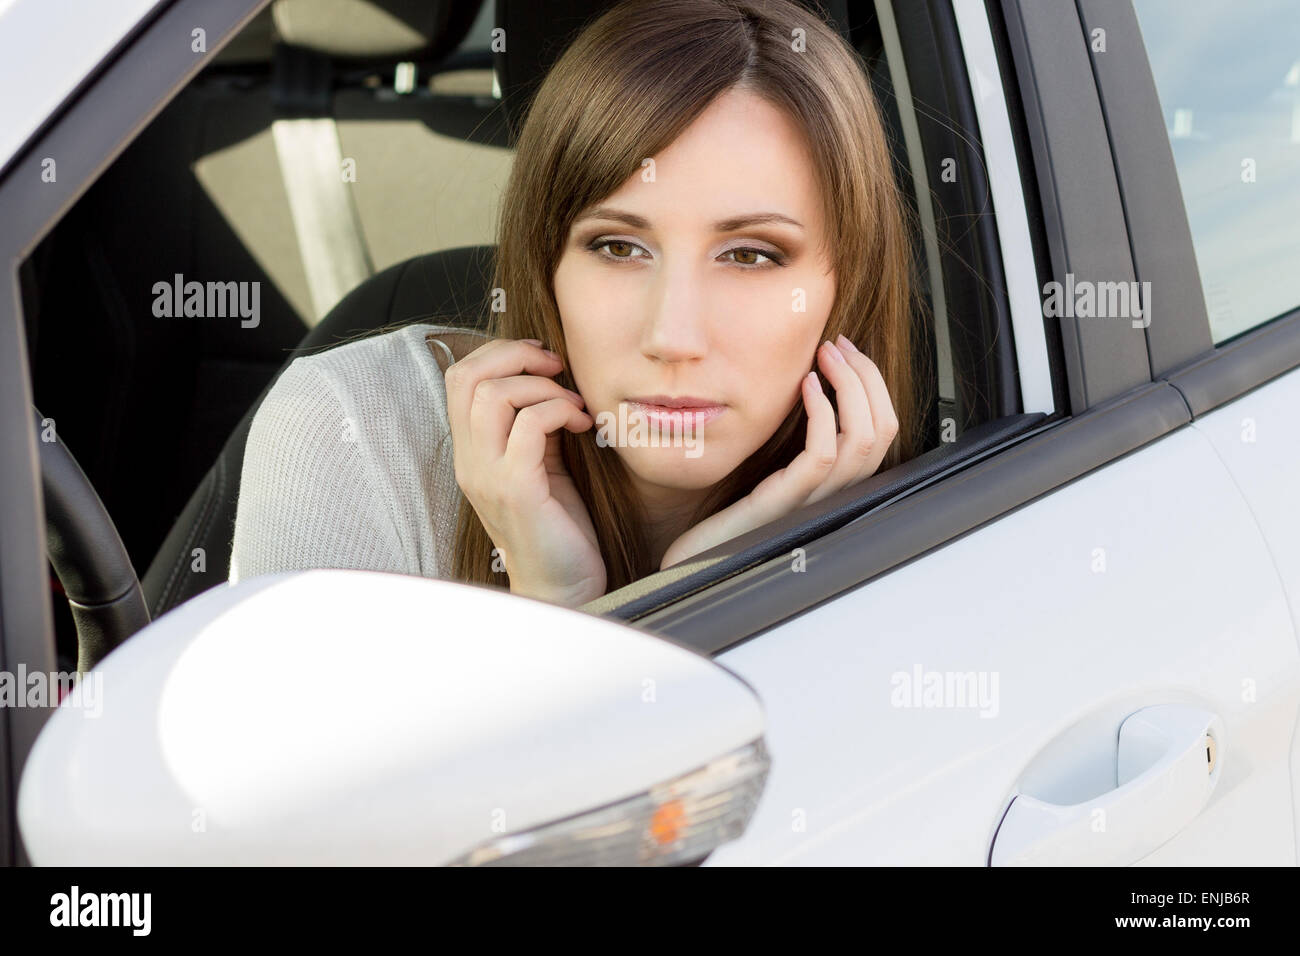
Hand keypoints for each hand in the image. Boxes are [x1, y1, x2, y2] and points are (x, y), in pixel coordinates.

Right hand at [444, 337, 605, 605]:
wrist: (562, 586)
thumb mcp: (542, 464)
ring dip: (543, 387)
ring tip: (574, 405)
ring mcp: (488, 476)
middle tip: (557, 368)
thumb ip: (533, 425)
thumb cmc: (558, 525)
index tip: (543, 362)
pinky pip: (530, 425)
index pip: (459, 377)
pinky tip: (583, 425)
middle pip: (467, 376)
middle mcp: (469, 461)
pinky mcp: (516, 490)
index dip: (499, 353)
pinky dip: (560, 410)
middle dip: (516, 356)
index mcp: (471, 451)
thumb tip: (551, 381)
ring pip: (494, 395)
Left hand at [659, 335, 898, 569]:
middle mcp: (832, 496)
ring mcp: (811, 503)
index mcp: (833, 487)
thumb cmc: (726, 519)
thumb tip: (809, 390)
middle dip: (867, 377)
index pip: (882, 432)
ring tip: (826, 355)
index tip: (846, 352)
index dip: (873, 385)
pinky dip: (822, 413)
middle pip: (882, 432)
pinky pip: (820, 456)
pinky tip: (806, 386)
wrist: (693, 564)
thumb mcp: (769, 469)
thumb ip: (794, 442)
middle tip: (838, 344)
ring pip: (862, 440)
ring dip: (850, 385)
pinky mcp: (782, 506)